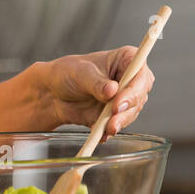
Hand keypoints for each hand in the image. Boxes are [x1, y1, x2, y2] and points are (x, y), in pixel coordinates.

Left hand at [36, 47, 155, 142]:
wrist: (54, 92)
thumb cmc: (68, 72)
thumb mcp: (81, 73)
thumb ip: (97, 83)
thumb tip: (112, 90)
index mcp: (126, 59)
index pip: (140, 74)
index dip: (134, 90)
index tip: (118, 104)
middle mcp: (130, 79)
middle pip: (139, 96)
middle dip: (127, 111)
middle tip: (113, 121)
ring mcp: (125, 98)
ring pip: (131, 113)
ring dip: (120, 123)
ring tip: (106, 129)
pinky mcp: (117, 114)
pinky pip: (119, 124)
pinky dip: (110, 130)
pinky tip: (101, 134)